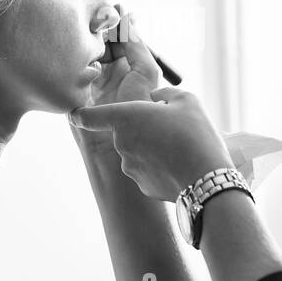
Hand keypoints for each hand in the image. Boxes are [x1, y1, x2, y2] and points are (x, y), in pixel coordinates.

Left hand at [68, 86, 233, 201]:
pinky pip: (147, 170)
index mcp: (125, 118)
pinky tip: (179, 165)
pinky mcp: (142, 185)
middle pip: (123, 131)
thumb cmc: (196, 134)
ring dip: (151, 147)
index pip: (88, 116)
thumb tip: (156, 99)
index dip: (80, 114)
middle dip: (141, 127)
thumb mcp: (185, 100)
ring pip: (136, 151)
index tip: (74, 114)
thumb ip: (164, 94)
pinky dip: (158, 166)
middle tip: (169, 127)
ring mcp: (129, 167)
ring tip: (179, 147)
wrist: (207, 180)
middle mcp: (120, 143)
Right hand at [69, 5, 159, 157]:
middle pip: (98, 40)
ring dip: (83, 39)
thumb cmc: (139, 109)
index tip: (112, 6)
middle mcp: (106, 70)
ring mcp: (88, 79)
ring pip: (83, 51)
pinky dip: (72, 56)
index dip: (114, 21)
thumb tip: (129, 15)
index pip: (117, 36)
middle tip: (94, 12)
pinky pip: (69, 67)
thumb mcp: (146, 71)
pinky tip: (74, 47)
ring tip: (85, 26)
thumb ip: (137, 44)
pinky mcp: (73, 89)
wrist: (121, 145)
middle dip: (96, 26)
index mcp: (126, 65)